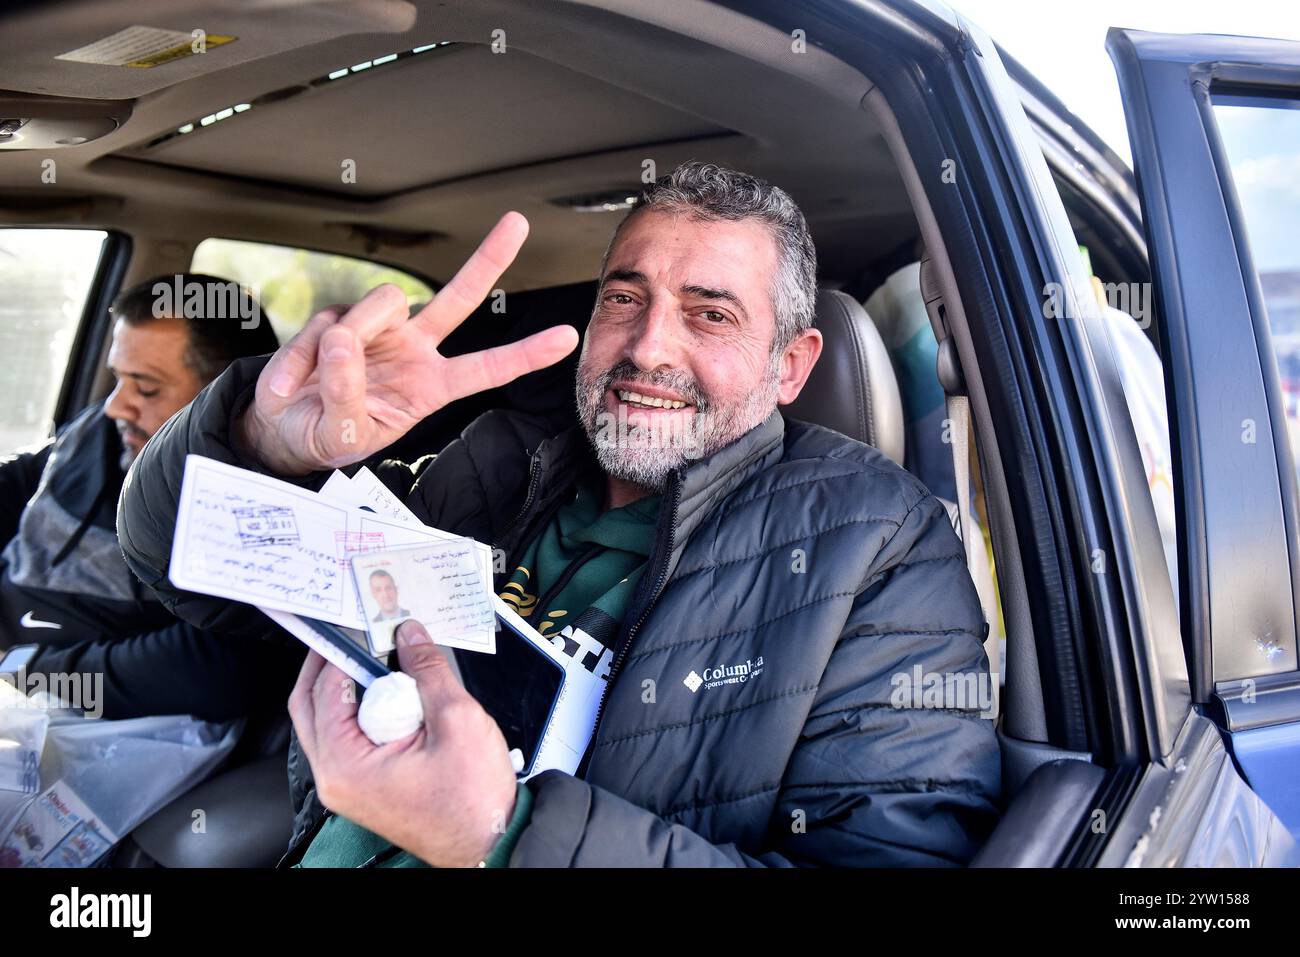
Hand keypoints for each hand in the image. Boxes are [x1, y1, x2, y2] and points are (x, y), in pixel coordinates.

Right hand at [237, 212, 578, 474]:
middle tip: (518, 222)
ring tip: (319, 380)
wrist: (286, 431)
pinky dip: (304, 352)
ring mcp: (379, 330)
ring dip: (349, 338)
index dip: (526, 353)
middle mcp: (414, 349)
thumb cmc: (327, 436)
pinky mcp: (340, 319)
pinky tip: (296, 379)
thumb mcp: (341, 435)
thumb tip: (344, 343)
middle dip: (488, 257)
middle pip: (459, 298)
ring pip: (382, 302)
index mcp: (431, 387)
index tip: (567, 336)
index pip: (486, 368)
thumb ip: (345, 394)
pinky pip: (327, 320)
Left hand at [288, 621, 518, 866]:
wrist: (488, 841)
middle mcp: (336, 778)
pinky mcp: (363, 784)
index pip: (325, 690)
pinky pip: (348, 737)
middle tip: (354, 634)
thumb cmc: (472, 801)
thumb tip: (409, 636)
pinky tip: (391, 692)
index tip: (360, 624)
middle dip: (330, 664)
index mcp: (347, 765)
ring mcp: (347, 784)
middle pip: (310, 705)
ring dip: (347, 686)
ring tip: (379, 659)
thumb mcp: (457, 719)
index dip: (343, 649)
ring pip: (327, 720)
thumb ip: (428, 670)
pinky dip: (362, 708)